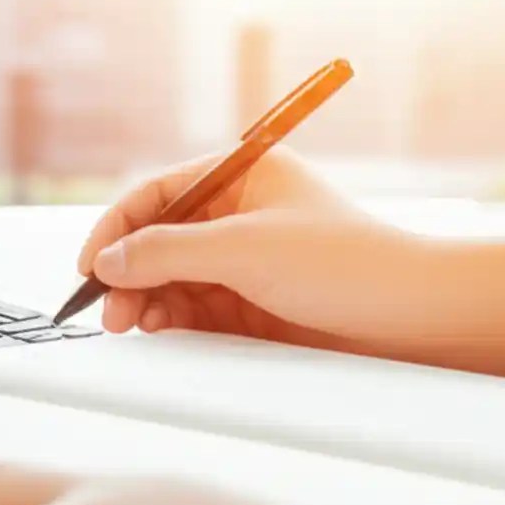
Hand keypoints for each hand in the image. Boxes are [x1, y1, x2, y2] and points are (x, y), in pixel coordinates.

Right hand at [75, 148, 444, 357]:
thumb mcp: (242, 249)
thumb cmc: (344, 264)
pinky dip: (170, 318)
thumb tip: (107, 261)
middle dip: (128, 271)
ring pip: (171, 276)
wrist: (415, 318)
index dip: (116, 229)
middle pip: (158, 238)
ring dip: (144, 298)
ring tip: (130, 324)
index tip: (89, 266)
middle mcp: (238, 213)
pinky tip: (157, 329)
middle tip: (107, 309)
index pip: (157, 196)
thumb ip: (165, 252)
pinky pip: (194, 306)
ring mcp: (244, 259)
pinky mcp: (252, 302)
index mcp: (239, 176)